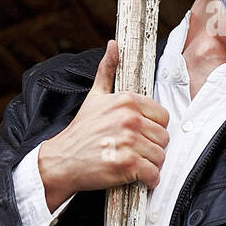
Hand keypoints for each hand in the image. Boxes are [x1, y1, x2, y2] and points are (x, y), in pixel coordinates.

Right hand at [35, 40, 170, 208]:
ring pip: (160, 156)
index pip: (163, 116)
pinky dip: (149, 180)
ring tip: (134, 164)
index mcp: (127, 100)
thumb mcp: (94, 96)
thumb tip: (114, 45)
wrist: (61, 160)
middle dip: (152, 148)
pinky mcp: (127, 164)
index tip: (140, 135)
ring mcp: (129, 141)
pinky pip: (153, 174)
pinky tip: (137, 178)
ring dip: (151, 165)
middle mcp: (129, 118)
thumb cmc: (81, 131)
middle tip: (135, 152)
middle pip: (163, 137)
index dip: (153, 128)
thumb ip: (107, 70)